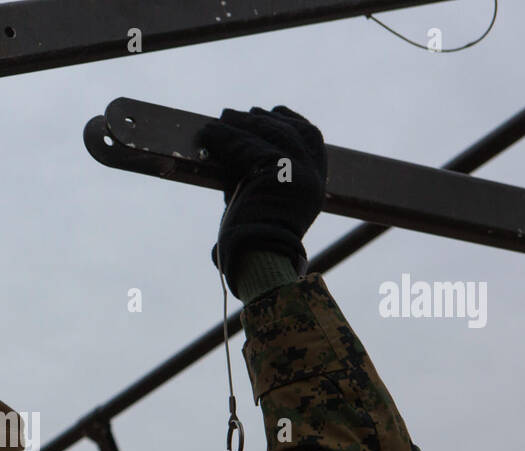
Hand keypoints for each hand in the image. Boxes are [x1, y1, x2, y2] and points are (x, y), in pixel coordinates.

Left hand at [198, 105, 326, 290]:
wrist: (259, 264)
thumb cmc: (255, 245)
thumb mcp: (264, 205)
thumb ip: (260, 180)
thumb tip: (233, 157)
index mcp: (315, 184)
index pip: (311, 139)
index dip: (292, 121)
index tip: (274, 112)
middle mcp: (312, 176)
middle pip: (288, 131)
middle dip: (262, 120)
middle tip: (237, 114)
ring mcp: (298, 173)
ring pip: (267, 134)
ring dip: (242, 123)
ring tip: (221, 119)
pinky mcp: (277, 173)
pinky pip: (247, 146)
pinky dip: (225, 137)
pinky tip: (208, 133)